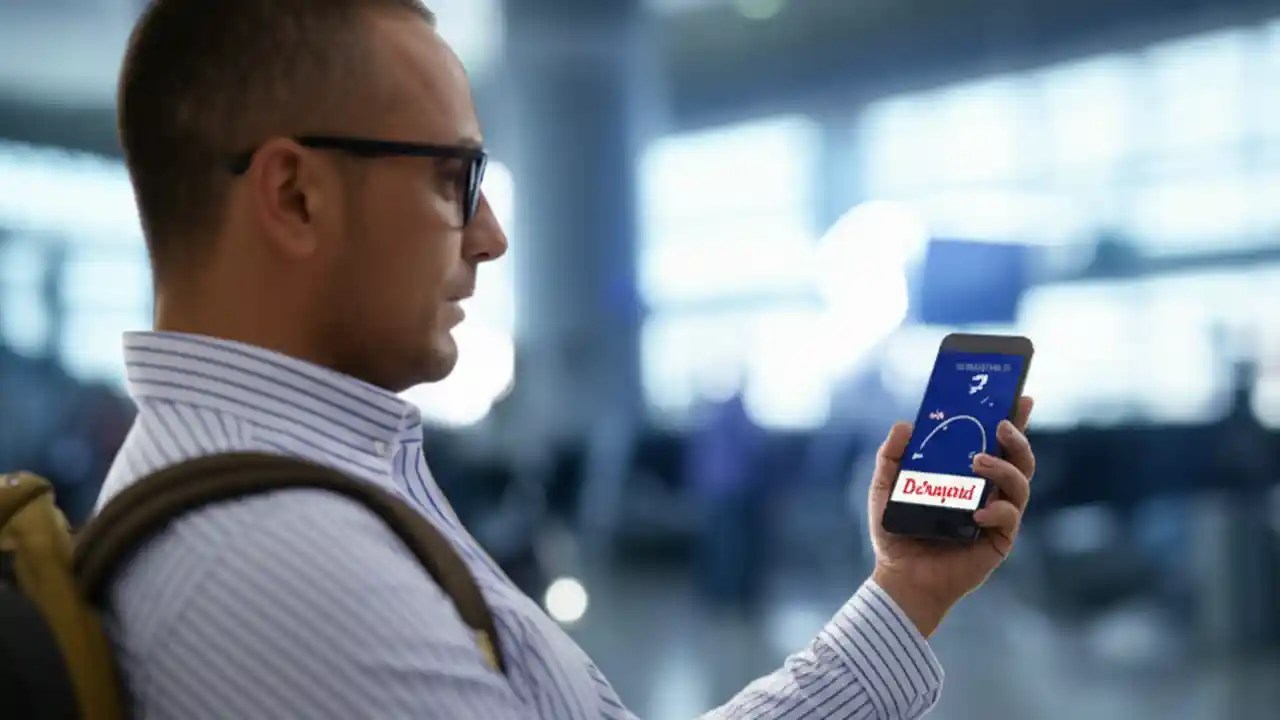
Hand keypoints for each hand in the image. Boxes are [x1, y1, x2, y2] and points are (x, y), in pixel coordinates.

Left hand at [867, 397, 1035, 636]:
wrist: (899, 578)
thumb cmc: (897, 533)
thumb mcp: (885, 488)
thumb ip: (891, 456)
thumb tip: (905, 425)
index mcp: (968, 477)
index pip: (997, 444)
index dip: (1014, 421)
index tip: (1021, 396)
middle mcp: (988, 493)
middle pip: (1019, 460)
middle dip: (1018, 438)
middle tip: (1001, 425)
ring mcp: (997, 517)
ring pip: (1020, 485)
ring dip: (1004, 468)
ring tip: (978, 461)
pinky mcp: (999, 541)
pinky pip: (1008, 520)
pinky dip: (995, 512)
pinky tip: (976, 514)